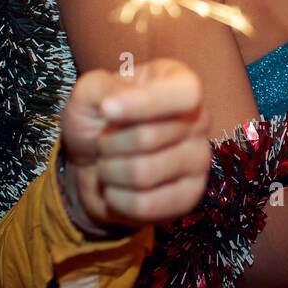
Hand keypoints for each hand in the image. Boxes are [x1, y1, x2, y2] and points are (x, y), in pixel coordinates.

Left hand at [60, 59, 211, 230]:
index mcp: (180, 82)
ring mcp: (199, 160)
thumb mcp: (88, 93)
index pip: (185, 93)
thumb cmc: (97, 120)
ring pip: (143, 174)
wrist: (92, 164)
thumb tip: (114, 103)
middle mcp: (199, 120)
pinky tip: (116, 189)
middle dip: (109, 143)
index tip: (107, 110)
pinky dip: (115, 199)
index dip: (146, 104)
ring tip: (109, 163)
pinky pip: (144, 205)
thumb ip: (99, 87)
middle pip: (150, 137)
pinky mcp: (189, 197)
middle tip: (104, 141)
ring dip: (109, 171)